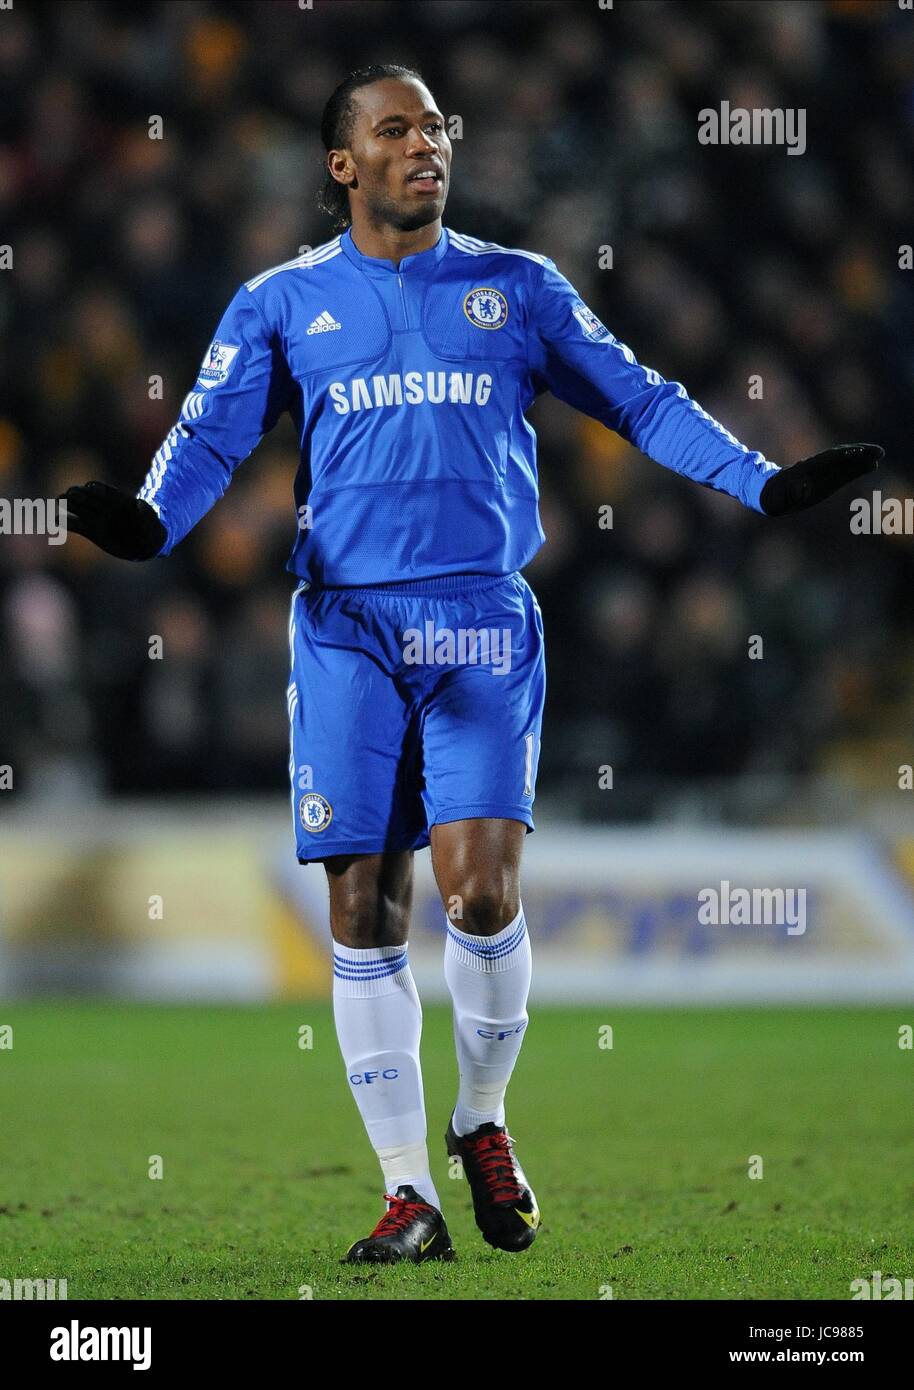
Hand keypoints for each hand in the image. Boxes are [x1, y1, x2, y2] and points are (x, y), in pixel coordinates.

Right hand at [59, 481, 165, 559]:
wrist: (145, 544)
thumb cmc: (151, 530)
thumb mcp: (152, 521)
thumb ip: (146, 513)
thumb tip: (140, 503)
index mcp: (117, 501)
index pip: (102, 490)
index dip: (96, 488)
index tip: (91, 489)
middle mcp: (104, 508)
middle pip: (86, 496)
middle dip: (78, 494)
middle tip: (69, 495)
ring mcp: (96, 518)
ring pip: (78, 507)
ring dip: (68, 503)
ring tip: (60, 500)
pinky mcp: (91, 531)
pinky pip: (75, 525)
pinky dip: (65, 522)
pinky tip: (55, 520)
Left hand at [759, 443, 882, 516]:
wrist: (768, 494)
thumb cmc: (773, 497)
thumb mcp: (778, 497)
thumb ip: (790, 493)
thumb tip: (802, 489)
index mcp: (806, 470)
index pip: (829, 460)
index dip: (845, 456)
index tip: (861, 452)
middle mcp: (816, 468)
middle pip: (840, 457)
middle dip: (859, 454)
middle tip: (879, 452)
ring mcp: (821, 472)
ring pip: (844, 462)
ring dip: (861, 459)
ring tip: (878, 457)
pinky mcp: (825, 479)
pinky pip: (843, 471)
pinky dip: (857, 467)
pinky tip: (870, 465)